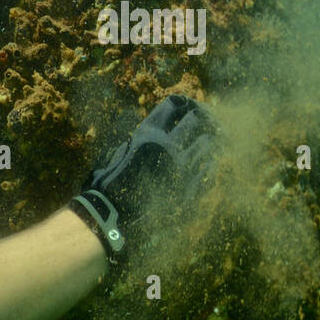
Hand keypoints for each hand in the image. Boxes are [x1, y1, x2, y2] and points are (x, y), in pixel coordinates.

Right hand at [71, 95, 215, 266]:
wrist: (112, 216)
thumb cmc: (108, 184)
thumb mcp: (119, 152)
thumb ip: (140, 137)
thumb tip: (154, 129)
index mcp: (148, 134)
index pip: (173, 104)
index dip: (182, 102)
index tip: (185, 107)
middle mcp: (169, 146)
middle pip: (197, 120)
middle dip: (202, 118)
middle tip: (205, 121)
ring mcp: (184, 168)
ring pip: (209, 144)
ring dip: (209, 141)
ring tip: (209, 141)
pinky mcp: (193, 188)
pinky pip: (211, 169)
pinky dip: (211, 163)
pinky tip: (208, 164)